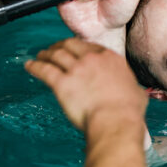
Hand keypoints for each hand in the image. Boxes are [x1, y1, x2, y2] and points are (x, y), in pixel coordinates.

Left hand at [25, 38, 147, 131]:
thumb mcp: (137, 92)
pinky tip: (29, 66)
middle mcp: (91, 59)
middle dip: (59, 46)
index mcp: (110, 58)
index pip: (89, 46)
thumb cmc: (128, 111)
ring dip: (45, 54)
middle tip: (53, 50)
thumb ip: (132, 87)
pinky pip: (44, 70)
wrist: (115, 121)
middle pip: (69, 45)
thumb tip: (136, 92)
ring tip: (40, 56)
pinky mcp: (62, 84)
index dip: (77, 46)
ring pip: (55, 55)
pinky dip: (35, 66)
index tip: (72, 49)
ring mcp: (76, 70)